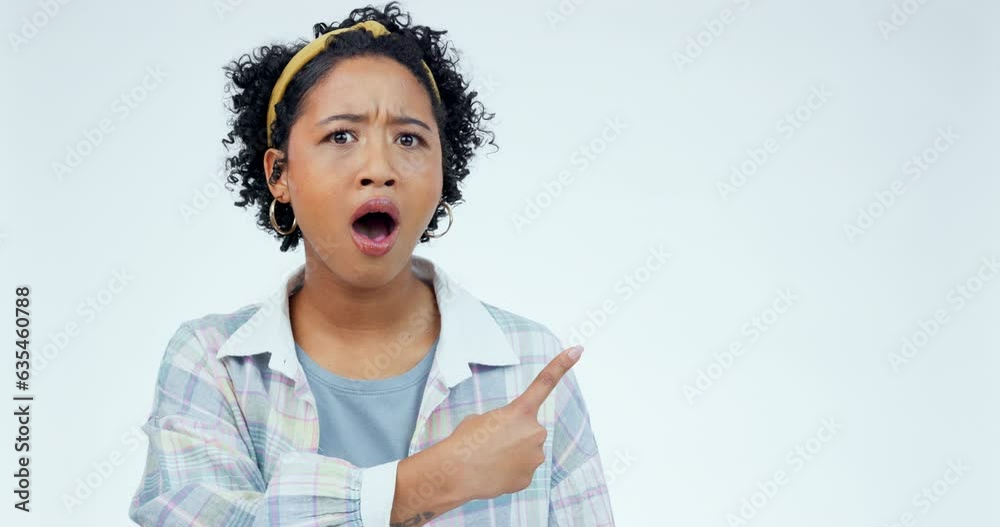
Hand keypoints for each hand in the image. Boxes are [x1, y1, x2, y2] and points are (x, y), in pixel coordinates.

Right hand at [443, 344, 583, 500]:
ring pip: (527, 452)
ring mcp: (534, 457)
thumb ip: (504, 422)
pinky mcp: (529, 478)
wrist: (456, 472)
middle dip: (516, 436)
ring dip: (512, 454)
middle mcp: (534, 431)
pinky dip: (509, 471)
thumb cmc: (464, 441)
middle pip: (530, 431)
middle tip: (492, 443)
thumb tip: (510, 438)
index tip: (577, 350)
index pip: (545, 382)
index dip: (562, 364)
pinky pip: (522, 471)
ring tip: (490, 459)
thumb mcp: (482, 419)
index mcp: (520, 411)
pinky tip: (493, 472)